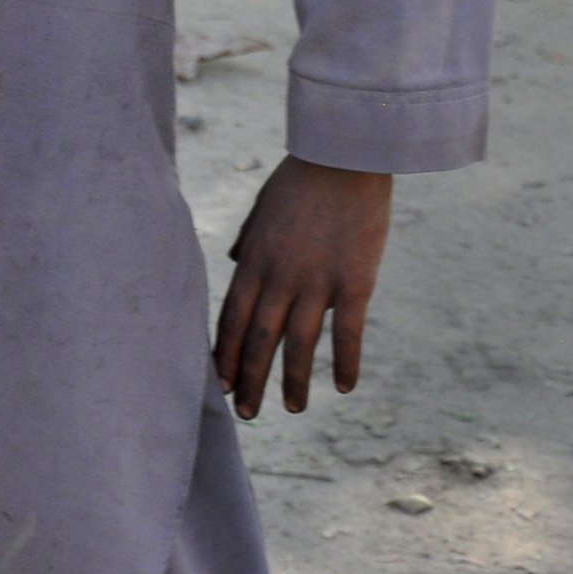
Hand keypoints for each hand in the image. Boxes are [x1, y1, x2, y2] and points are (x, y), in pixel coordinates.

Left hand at [213, 155, 393, 418]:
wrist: (342, 159)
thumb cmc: (300, 182)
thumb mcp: (261, 210)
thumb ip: (247, 239)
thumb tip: (234, 261)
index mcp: (253, 261)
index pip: (231, 318)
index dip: (223, 354)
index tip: (218, 385)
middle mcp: (278, 276)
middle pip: (257, 338)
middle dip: (248, 379)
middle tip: (245, 414)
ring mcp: (316, 281)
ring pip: (297, 343)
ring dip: (292, 380)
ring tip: (291, 410)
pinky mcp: (354, 281)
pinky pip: (347, 331)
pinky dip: (344, 362)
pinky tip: (342, 389)